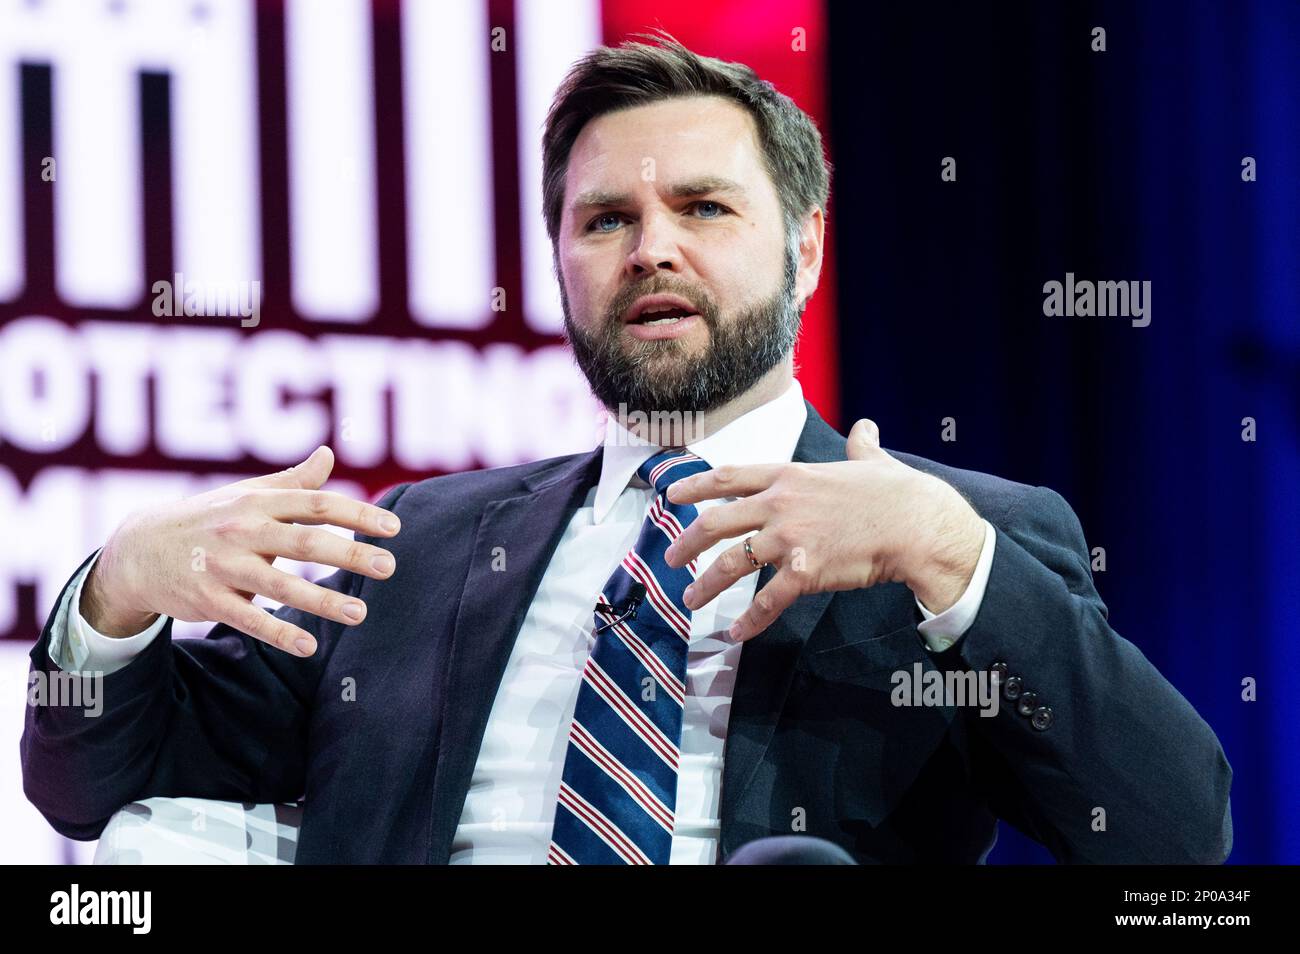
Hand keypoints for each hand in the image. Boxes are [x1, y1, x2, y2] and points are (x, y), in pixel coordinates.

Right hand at [80, 446, 400, 656]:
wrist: (138, 550)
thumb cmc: (207, 518)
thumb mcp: (246, 493)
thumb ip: (292, 481)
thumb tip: (329, 453)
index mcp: (258, 500)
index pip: (316, 504)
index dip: (357, 514)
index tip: (393, 528)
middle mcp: (242, 529)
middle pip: (305, 540)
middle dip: (350, 554)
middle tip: (389, 567)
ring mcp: (223, 566)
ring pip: (280, 584)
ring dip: (322, 601)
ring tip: (360, 614)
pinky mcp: (208, 600)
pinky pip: (249, 619)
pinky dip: (280, 633)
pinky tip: (310, 646)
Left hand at [662, 419, 984, 640]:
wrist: (917, 525)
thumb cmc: (898, 493)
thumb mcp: (872, 461)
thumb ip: (860, 445)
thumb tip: (865, 427)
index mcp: (789, 477)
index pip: (729, 477)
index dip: (695, 487)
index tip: (672, 496)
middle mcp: (780, 504)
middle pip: (717, 522)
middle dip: (687, 542)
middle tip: (671, 559)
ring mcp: (790, 538)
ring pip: (732, 562)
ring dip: (706, 584)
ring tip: (690, 600)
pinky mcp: (805, 571)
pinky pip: (767, 600)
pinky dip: (749, 620)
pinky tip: (737, 633)